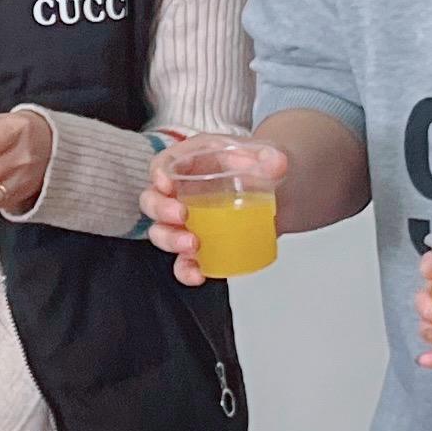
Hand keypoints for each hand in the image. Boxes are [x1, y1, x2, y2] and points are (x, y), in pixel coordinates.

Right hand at [145, 132, 287, 287]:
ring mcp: (186, 221)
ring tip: (192, 245)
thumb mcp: (268, 156)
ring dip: (170, 240)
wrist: (278, 193)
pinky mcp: (197, 245)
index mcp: (192, 161)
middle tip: (181, 215)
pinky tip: (198, 274)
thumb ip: (272, 158)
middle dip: (161, 209)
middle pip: (153, 200)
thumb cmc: (260, 169)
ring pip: (161, 232)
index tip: (166, 183)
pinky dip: (185, 270)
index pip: (163, 164)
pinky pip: (182, 261)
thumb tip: (277, 163)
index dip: (158, 173)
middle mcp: (182, 191)